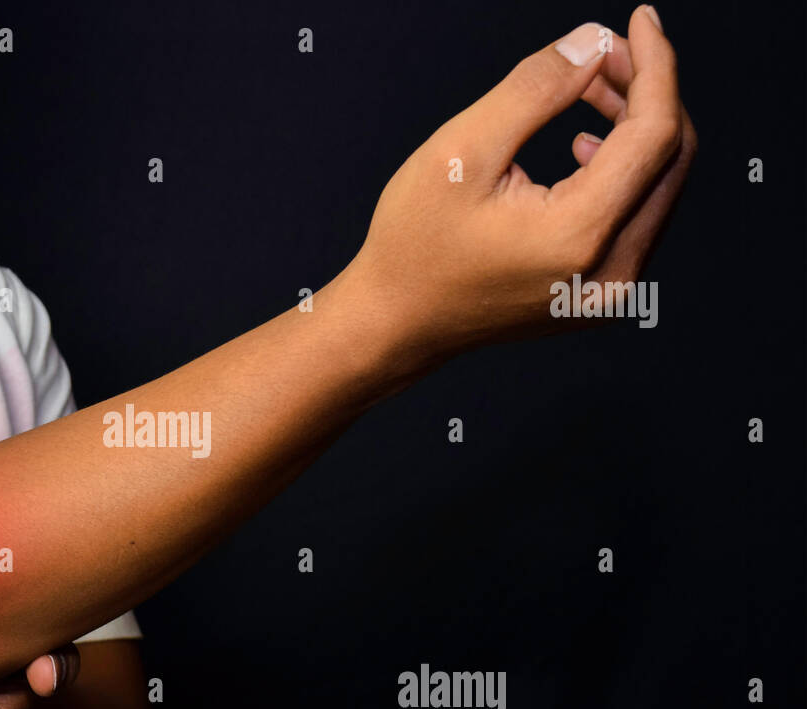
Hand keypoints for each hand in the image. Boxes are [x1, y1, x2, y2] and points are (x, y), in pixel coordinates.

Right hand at [342, 7, 695, 365]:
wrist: (393, 325)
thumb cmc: (413, 246)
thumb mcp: (461, 152)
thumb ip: (533, 90)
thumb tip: (593, 42)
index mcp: (578, 237)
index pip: (655, 134)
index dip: (656, 67)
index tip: (639, 20)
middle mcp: (610, 275)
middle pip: (669, 159)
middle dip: (647, 92)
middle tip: (601, 52)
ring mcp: (609, 293)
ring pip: (658, 187)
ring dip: (635, 128)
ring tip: (586, 90)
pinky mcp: (599, 296)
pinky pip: (637, 217)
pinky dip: (622, 170)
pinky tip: (582, 148)